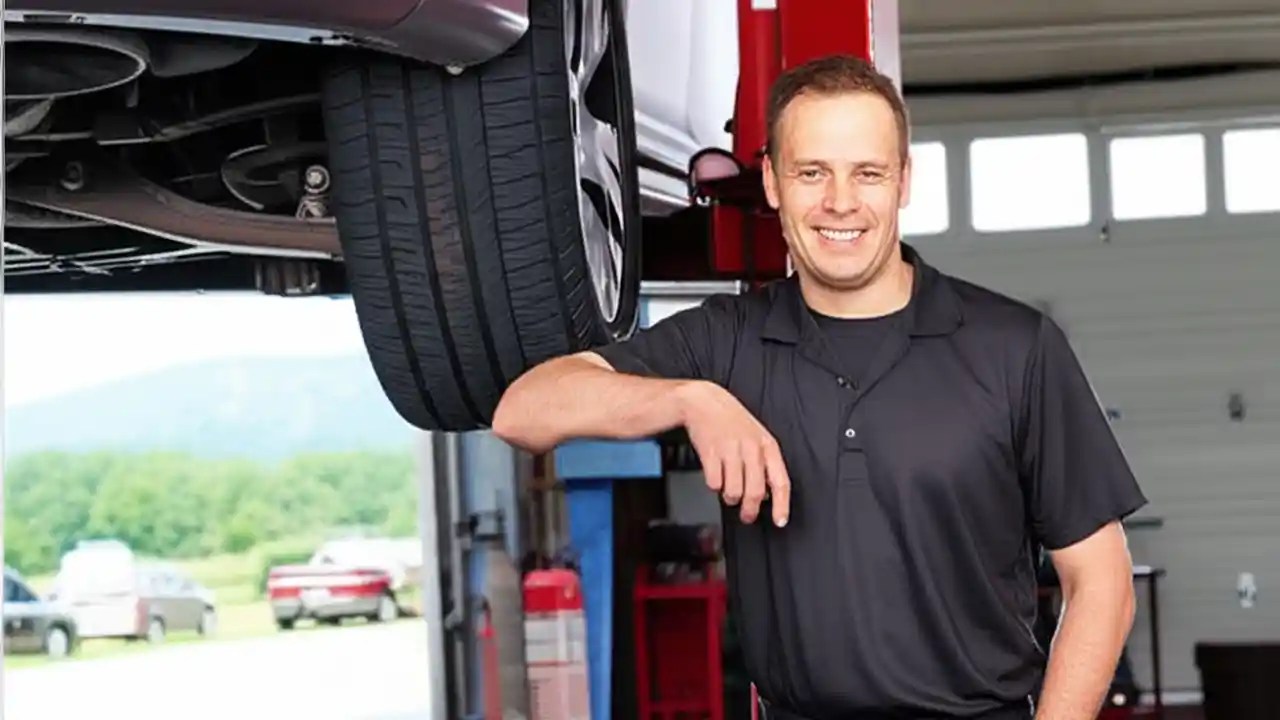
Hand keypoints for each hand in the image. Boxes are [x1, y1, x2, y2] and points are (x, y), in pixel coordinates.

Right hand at [677, 381, 790, 526]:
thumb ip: (764, 464)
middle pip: (755, 492)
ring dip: (730, 497)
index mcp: (767, 445)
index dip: (782, 505)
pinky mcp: (710, 453)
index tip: (780, 521)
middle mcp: (751, 448)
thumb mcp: (756, 438)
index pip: (781, 481)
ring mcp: (730, 450)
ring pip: (733, 491)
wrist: (704, 402)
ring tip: (728, 491)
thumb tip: (767, 495)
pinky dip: (714, 485)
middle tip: (746, 516)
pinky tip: (715, 475)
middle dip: (750, 510)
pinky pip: (714, 483)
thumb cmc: (732, 421)